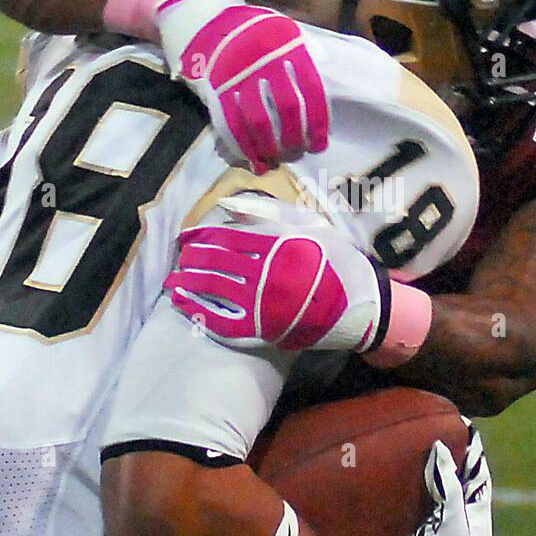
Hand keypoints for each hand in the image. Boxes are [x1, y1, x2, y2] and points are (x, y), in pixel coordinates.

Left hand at [166, 197, 385, 350]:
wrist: (362, 304)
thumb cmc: (336, 259)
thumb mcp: (310, 225)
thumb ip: (268, 212)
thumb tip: (226, 205)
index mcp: (277, 245)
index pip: (227, 237)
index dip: (201, 236)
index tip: (186, 237)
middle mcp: (267, 273)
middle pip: (216, 262)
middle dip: (192, 259)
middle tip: (179, 259)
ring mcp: (264, 304)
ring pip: (214, 290)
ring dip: (188, 283)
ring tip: (173, 280)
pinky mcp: (265, 330)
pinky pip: (223, 322)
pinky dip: (199, 312)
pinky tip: (183, 304)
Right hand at [173, 3, 330, 173]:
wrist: (200, 18)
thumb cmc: (246, 29)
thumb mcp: (279, 31)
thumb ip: (298, 57)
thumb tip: (317, 94)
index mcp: (286, 44)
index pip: (312, 88)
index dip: (318, 121)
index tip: (320, 143)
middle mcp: (263, 60)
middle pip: (288, 108)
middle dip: (295, 136)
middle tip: (298, 151)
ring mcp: (237, 76)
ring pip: (260, 120)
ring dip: (271, 145)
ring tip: (276, 158)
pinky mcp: (215, 89)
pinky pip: (231, 124)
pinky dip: (244, 146)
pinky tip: (254, 160)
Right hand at [388, 433, 491, 535]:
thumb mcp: (453, 521)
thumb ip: (449, 486)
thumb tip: (442, 449)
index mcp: (480, 523)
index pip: (480, 480)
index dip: (475, 456)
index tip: (469, 431)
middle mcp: (468, 528)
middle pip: (465, 489)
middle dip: (458, 465)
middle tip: (448, 438)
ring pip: (449, 500)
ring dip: (442, 480)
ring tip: (432, 455)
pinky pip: (432, 513)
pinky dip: (427, 496)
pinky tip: (415, 487)